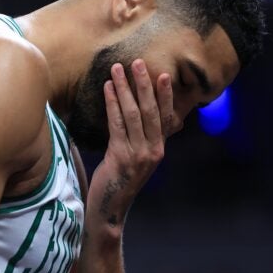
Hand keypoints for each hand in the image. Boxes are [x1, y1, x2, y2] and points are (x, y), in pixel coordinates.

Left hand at [85, 59, 176, 236]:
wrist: (108, 209)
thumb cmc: (117, 181)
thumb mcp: (134, 159)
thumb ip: (138, 140)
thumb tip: (134, 116)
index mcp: (158, 149)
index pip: (165, 117)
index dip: (165, 95)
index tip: (162, 75)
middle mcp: (153, 150)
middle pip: (150, 110)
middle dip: (143, 84)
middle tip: (137, 62)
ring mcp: (138, 154)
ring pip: (133, 114)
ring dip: (125, 89)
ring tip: (117, 69)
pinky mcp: (121, 157)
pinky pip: (116, 124)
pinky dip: (112, 103)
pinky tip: (107, 89)